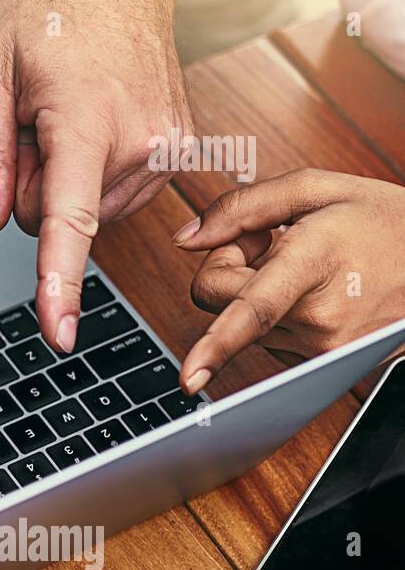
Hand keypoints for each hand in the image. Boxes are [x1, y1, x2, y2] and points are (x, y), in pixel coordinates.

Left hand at [0, 0, 202, 351]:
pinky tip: (90, 117)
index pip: (67, 219)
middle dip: (27, 178)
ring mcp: (166, 150)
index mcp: (87, 119)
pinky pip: (107, 195)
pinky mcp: (176, 152)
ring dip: (58, 172)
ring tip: (66, 108)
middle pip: (50, 216)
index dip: (58, 282)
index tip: (61, 334)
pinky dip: (86, 168)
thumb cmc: (46, 11)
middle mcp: (141, 142)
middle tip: (35, 114)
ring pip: (80, 210)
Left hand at [174, 170, 404, 391]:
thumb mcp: (317, 189)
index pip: (253, 311)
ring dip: (254, 292)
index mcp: (313, 266)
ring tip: (304, 268)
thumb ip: (241, 207)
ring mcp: (322, 347)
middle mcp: (318, 318)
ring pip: (243, 323)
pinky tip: (312, 291)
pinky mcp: (322, 364)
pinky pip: (268, 339)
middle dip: (228, 266)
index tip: (188, 379)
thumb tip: (186, 238)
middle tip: (266, 241)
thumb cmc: (383, 222)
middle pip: (220, 303)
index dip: (215, 345)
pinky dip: (276, 314)